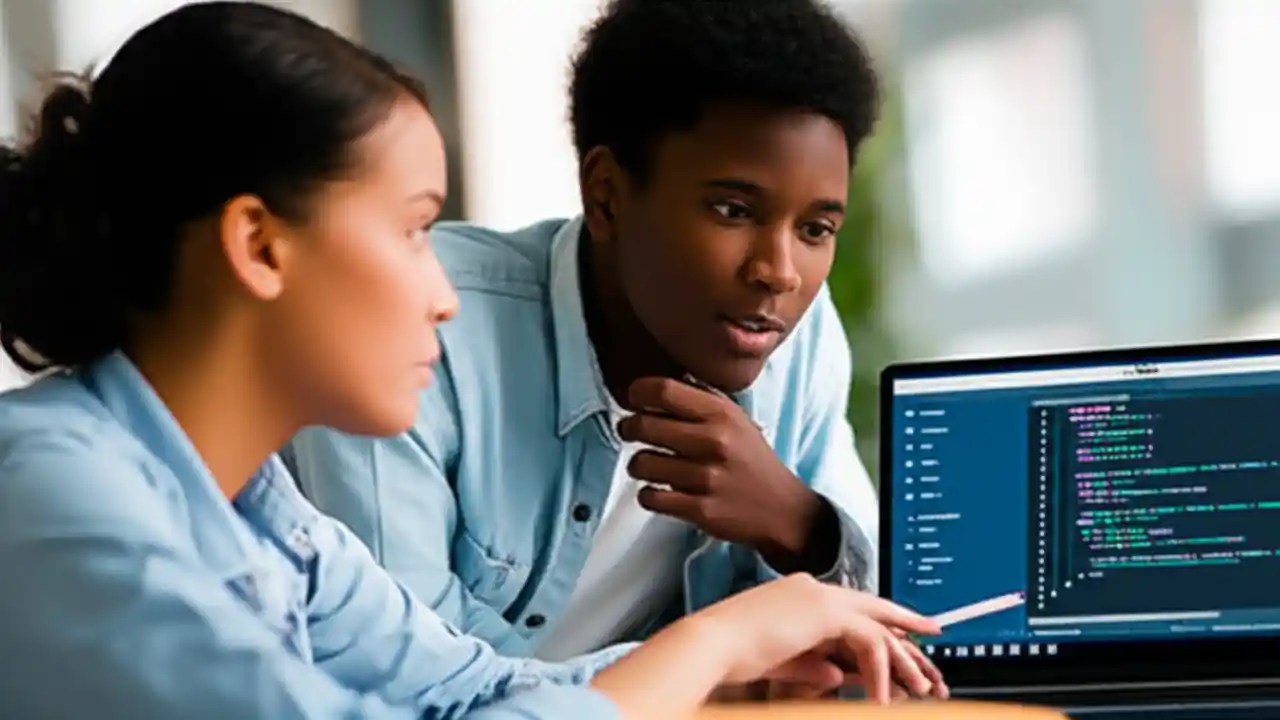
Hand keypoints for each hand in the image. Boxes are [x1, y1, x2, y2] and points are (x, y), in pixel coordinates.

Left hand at [618, 377, 837, 572]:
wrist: (781, 509)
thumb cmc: (752, 461)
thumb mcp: (736, 419)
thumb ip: (701, 400)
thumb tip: (659, 385)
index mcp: (721, 414)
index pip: (664, 390)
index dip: (639, 393)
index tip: (634, 399)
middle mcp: (713, 442)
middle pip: (644, 425)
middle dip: (628, 428)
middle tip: (630, 431)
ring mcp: (706, 477)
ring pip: (642, 463)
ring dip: (638, 464)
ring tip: (648, 465)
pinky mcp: (700, 509)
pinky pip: (650, 497)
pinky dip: (648, 494)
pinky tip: (659, 490)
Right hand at [695, 574, 947, 702]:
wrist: (711, 644)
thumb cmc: (731, 653)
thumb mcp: (782, 661)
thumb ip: (813, 664)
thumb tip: (838, 674)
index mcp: (796, 595)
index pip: (847, 606)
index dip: (874, 619)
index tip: (897, 631)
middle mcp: (810, 588)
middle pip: (871, 605)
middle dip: (905, 618)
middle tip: (933, 627)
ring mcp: (818, 596)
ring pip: (877, 625)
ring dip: (901, 659)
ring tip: (921, 685)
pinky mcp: (825, 612)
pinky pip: (869, 640)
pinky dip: (881, 669)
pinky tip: (882, 695)